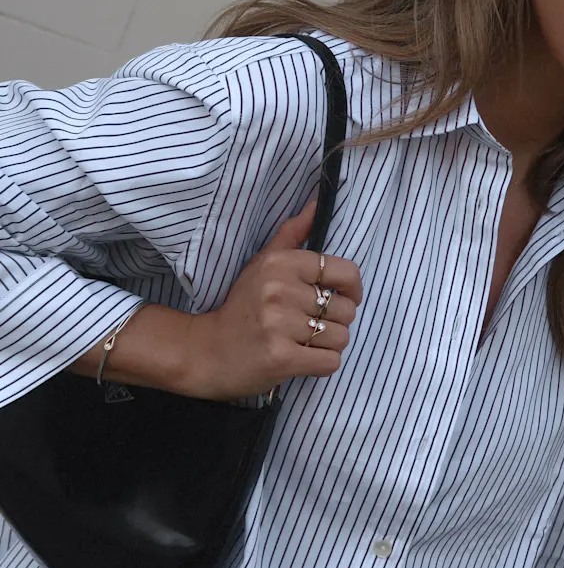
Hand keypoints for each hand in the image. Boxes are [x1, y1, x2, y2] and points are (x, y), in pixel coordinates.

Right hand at [179, 199, 362, 400]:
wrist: (207, 351)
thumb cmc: (242, 306)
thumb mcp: (262, 263)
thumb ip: (292, 234)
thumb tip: (318, 203)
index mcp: (280, 264)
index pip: (346, 272)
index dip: (353, 289)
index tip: (341, 298)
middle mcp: (280, 291)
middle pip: (347, 310)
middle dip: (335, 322)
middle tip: (309, 325)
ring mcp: (279, 325)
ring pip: (341, 337)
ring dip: (328, 345)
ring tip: (303, 342)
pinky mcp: (281, 358)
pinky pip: (330, 362)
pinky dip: (321, 364)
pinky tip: (300, 358)